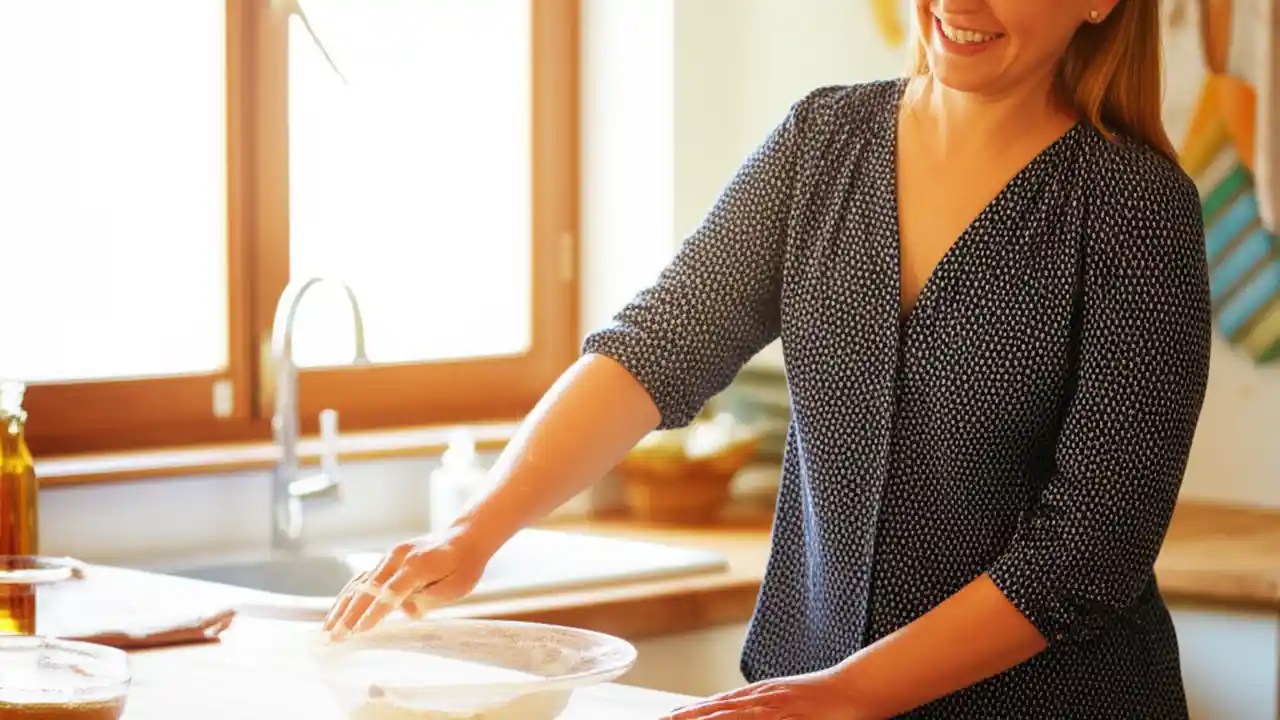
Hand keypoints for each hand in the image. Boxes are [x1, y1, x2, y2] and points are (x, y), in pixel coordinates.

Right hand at [323, 525, 491, 639]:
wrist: (464, 536)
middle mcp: (398, 557)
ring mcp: (390, 556)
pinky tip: (337, 613)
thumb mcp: (456, 586)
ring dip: (342, 607)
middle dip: (349, 615)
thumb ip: (429, 597)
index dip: (374, 612)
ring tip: (327, 629)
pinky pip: (363, 578)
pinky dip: (348, 596)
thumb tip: (406, 610)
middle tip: (335, 638)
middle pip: (368, 588)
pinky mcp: (386, 559)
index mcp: (418, 565)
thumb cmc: (464, 565)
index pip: (391, 592)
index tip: (359, 631)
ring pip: (359, 583)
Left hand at [659, 667, 873, 719]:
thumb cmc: (825, 700)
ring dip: (703, 719)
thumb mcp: (788, 703)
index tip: (665, 718)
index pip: (716, 706)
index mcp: (760, 696)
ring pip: (732, 715)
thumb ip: (763, 709)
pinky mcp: (790, 712)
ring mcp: (775, 705)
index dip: (689, 713)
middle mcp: (763, 698)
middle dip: (686, 718)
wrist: (857, 687)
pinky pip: (760, 719)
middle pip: (717, 710)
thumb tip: (741, 712)